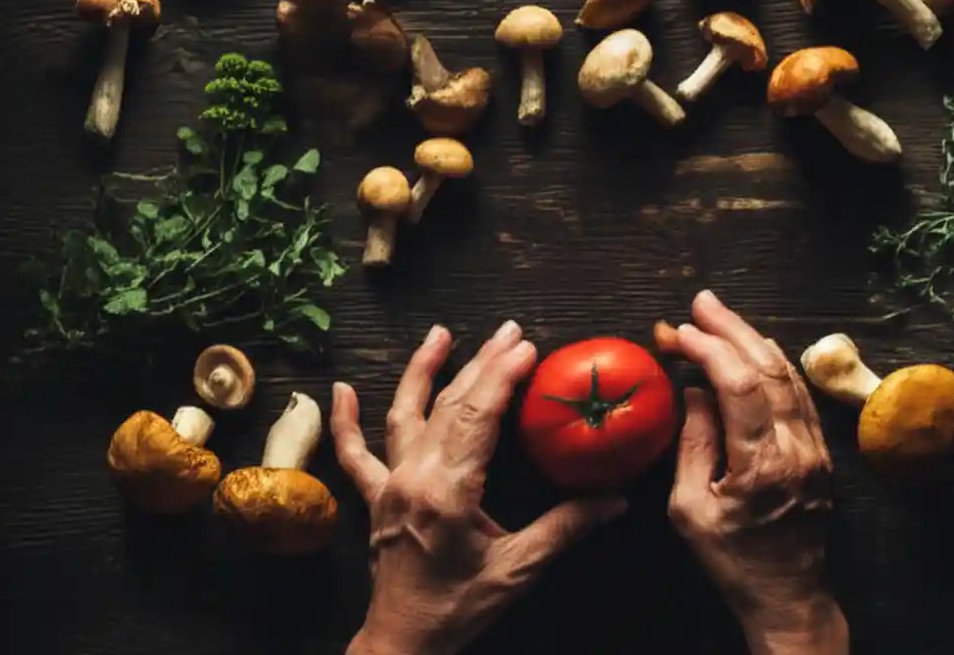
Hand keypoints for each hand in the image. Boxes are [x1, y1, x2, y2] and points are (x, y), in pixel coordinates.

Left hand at [333, 322, 626, 654]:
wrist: (403, 643)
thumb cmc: (457, 609)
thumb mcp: (517, 571)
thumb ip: (565, 529)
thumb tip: (614, 500)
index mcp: (448, 492)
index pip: (477, 418)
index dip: (502, 377)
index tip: (526, 347)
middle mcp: (413, 479)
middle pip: (448, 406)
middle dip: (481, 363)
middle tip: (510, 330)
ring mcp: (389, 486)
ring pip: (402, 415)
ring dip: (420, 370)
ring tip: (440, 334)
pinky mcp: (375, 499)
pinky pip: (353, 455)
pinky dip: (345, 421)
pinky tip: (339, 390)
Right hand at [668, 291, 847, 654]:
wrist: (786, 593)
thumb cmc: (731, 558)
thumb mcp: (690, 507)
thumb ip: (693, 443)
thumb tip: (695, 390)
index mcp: (761, 466)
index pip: (740, 387)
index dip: (711, 349)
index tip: (681, 331)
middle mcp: (796, 450)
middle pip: (769, 370)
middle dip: (732, 329)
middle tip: (701, 302)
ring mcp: (815, 449)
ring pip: (790, 378)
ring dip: (754, 340)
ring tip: (721, 316)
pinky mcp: (820, 452)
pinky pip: (800, 396)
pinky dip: (775, 365)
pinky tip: (756, 348)